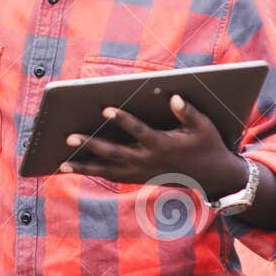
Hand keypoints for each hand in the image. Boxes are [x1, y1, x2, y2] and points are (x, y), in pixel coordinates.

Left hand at [59, 94, 247, 197]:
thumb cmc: (208, 146)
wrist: (214, 178)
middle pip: (114, 153)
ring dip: (85, 167)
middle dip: (91, 145)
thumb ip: (188, 112)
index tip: (105, 109)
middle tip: (69, 137)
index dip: (122, 120)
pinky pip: (113, 176)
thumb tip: (173, 97)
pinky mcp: (139, 179)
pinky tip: (75, 168)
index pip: (138, 131)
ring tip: (61, 163)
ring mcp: (142, 173)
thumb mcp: (204, 127)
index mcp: (163, 145)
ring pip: (108, 171)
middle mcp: (148, 161)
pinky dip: (94, 173)